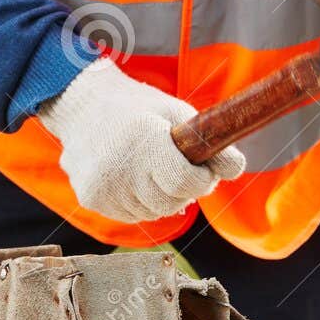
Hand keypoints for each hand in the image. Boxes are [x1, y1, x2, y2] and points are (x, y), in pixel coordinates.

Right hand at [37, 58, 245, 223]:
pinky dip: (139, 201)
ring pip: (152, 212)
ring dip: (161, 197)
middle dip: (184, 189)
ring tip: (152, 168)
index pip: (185, 183)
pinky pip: (130, 215)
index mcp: (146, 141)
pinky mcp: (90, 198)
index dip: (202, 179)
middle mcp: (121, 168)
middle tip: (179, 168)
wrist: (82, 104)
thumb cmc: (137, 107)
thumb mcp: (177, 112)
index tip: (202, 169)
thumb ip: (209, 142)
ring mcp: (103, 187)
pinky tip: (132, 176)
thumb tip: (237, 169)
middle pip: (171, 202)